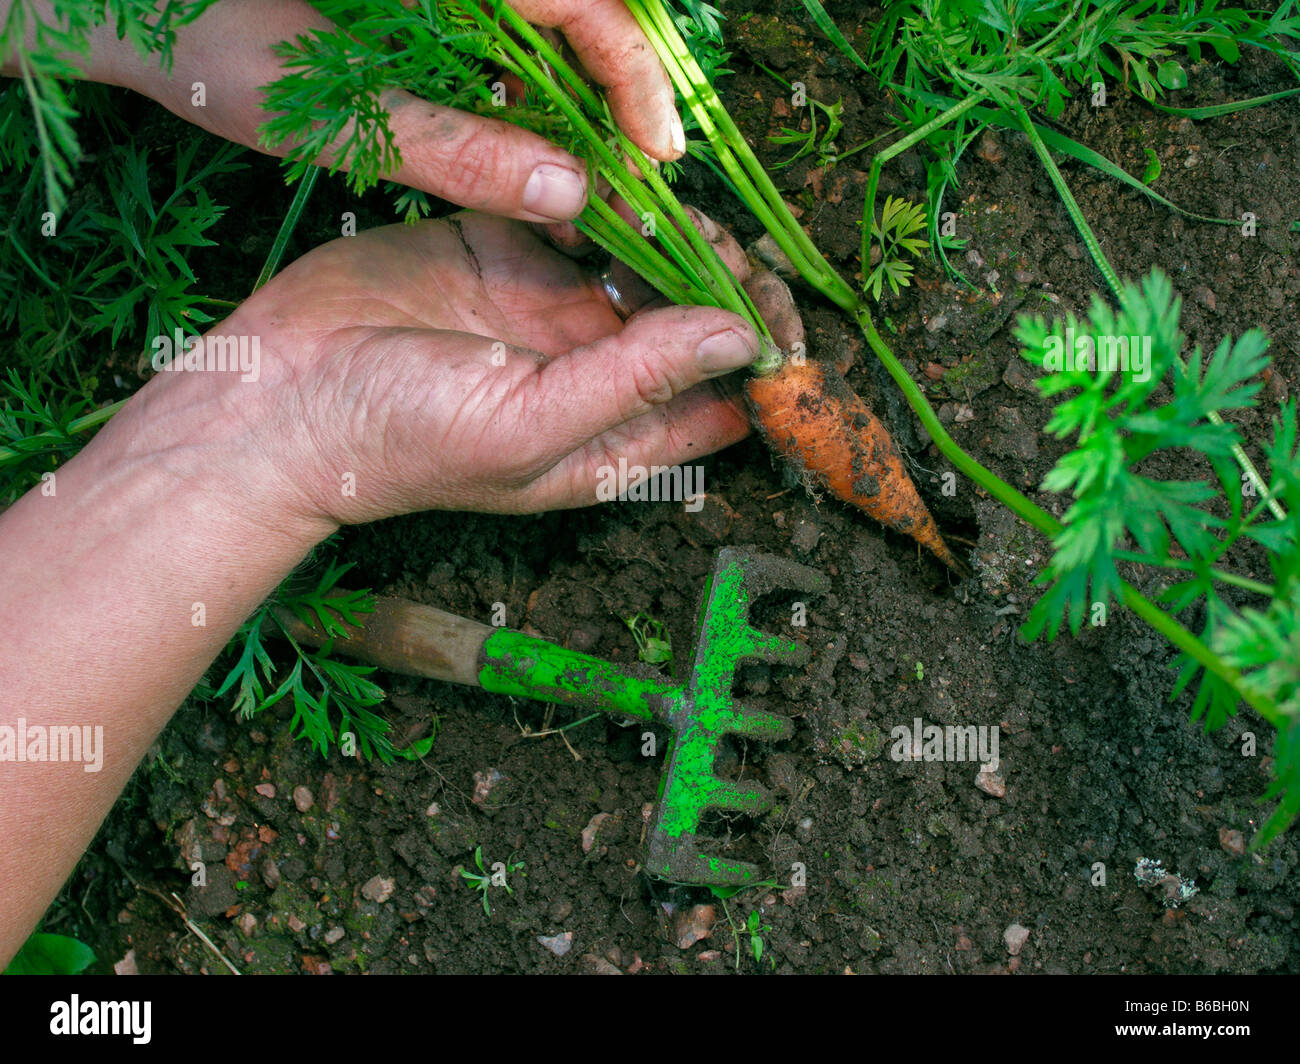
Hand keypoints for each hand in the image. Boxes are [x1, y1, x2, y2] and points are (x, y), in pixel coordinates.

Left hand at [51, 0, 683, 222]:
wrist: (132, 4)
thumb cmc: (216, 43)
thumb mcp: (344, 111)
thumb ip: (462, 152)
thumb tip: (571, 194)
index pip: (588, 7)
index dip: (634, 84)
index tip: (657, 158)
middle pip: (582, 9)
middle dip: (617, 91)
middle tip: (634, 174)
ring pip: (547, 20)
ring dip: (577, 93)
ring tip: (592, 169)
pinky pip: (503, 28)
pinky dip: (525, 83)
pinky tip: (524, 137)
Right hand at [140, 210, 799, 532]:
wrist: (276, 401)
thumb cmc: (397, 443)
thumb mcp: (527, 426)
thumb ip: (636, 380)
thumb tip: (741, 337)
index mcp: (615, 438)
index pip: (724, 401)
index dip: (764, 361)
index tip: (782, 323)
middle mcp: (597, 373)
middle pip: (697, 319)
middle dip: (727, 281)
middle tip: (725, 248)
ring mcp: (551, 307)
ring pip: (646, 257)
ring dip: (672, 230)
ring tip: (676, 211)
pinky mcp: (505, 249)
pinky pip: (578, 214)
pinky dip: (605, 196)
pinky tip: (617, 182)